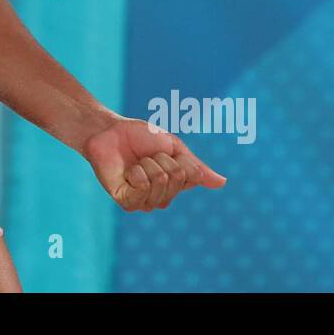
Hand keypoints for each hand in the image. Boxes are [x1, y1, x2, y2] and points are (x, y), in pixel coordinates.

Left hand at [82, 117, 226, 211]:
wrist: (110, 131)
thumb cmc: (141, 138)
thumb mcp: (174, 147)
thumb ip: (196, 167)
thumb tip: (223, 182)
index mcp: (177, 185)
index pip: (194, 175)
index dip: (181, 157)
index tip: (165, 150)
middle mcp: (163, 197)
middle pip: (177, 177)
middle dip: (162, 158)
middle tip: (147, 155)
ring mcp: (145, 202)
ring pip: (161, 181)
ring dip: (148, 163)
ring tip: (136, 162)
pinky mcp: (127, 202)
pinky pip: (143, 187)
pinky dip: (137, 172)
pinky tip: (128, 171)